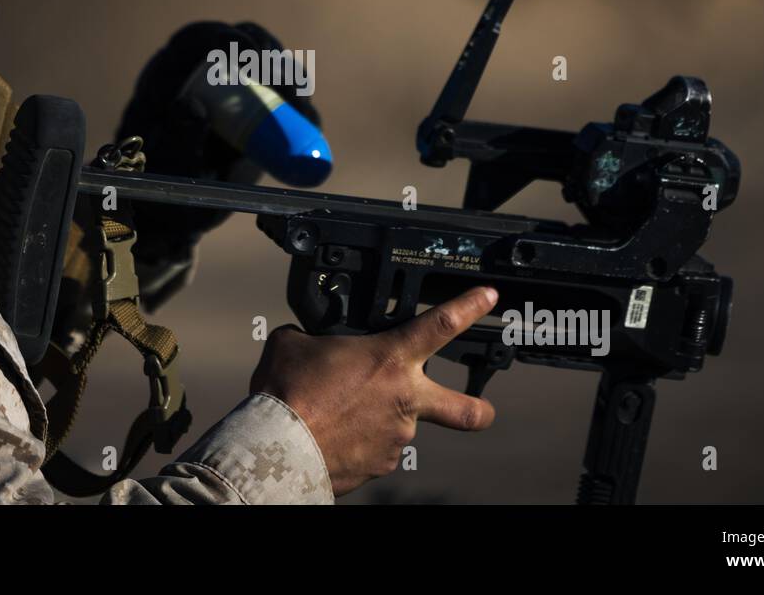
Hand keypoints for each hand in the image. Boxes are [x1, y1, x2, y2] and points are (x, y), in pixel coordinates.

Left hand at [117, 20, 321, 273]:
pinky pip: (287, 102)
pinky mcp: (260, 112)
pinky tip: (308, 129)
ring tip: (302, 114)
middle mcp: (204, 74)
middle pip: (245, 43)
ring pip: (272, 67)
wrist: (175, 213)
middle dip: (272, 59)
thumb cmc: (158, 190)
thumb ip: (175, 141)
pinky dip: (302, 112)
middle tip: (290, 89)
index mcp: (169, 77)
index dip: (227, 39)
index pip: (198, 39)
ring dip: (293, 84)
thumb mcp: (164, 170)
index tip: (253, 57)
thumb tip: (192, 106)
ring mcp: (235, 90)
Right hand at [250, 286, 498, 496]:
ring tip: (338, 415)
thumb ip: (313, 338)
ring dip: (378, 419)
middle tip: (482, 408)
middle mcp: (404, 400)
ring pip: (399, 426)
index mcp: (389, 358)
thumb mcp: (295, 344)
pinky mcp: (379, 466)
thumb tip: (308, 341)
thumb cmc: (287, 394)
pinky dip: (359, 442)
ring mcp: (396, 438)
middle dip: (478, 408)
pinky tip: (333, 435)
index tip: (488, 297)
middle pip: (466, 410)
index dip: (471, 307)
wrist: (275, 448)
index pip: (442, 324)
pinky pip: (375, 449)